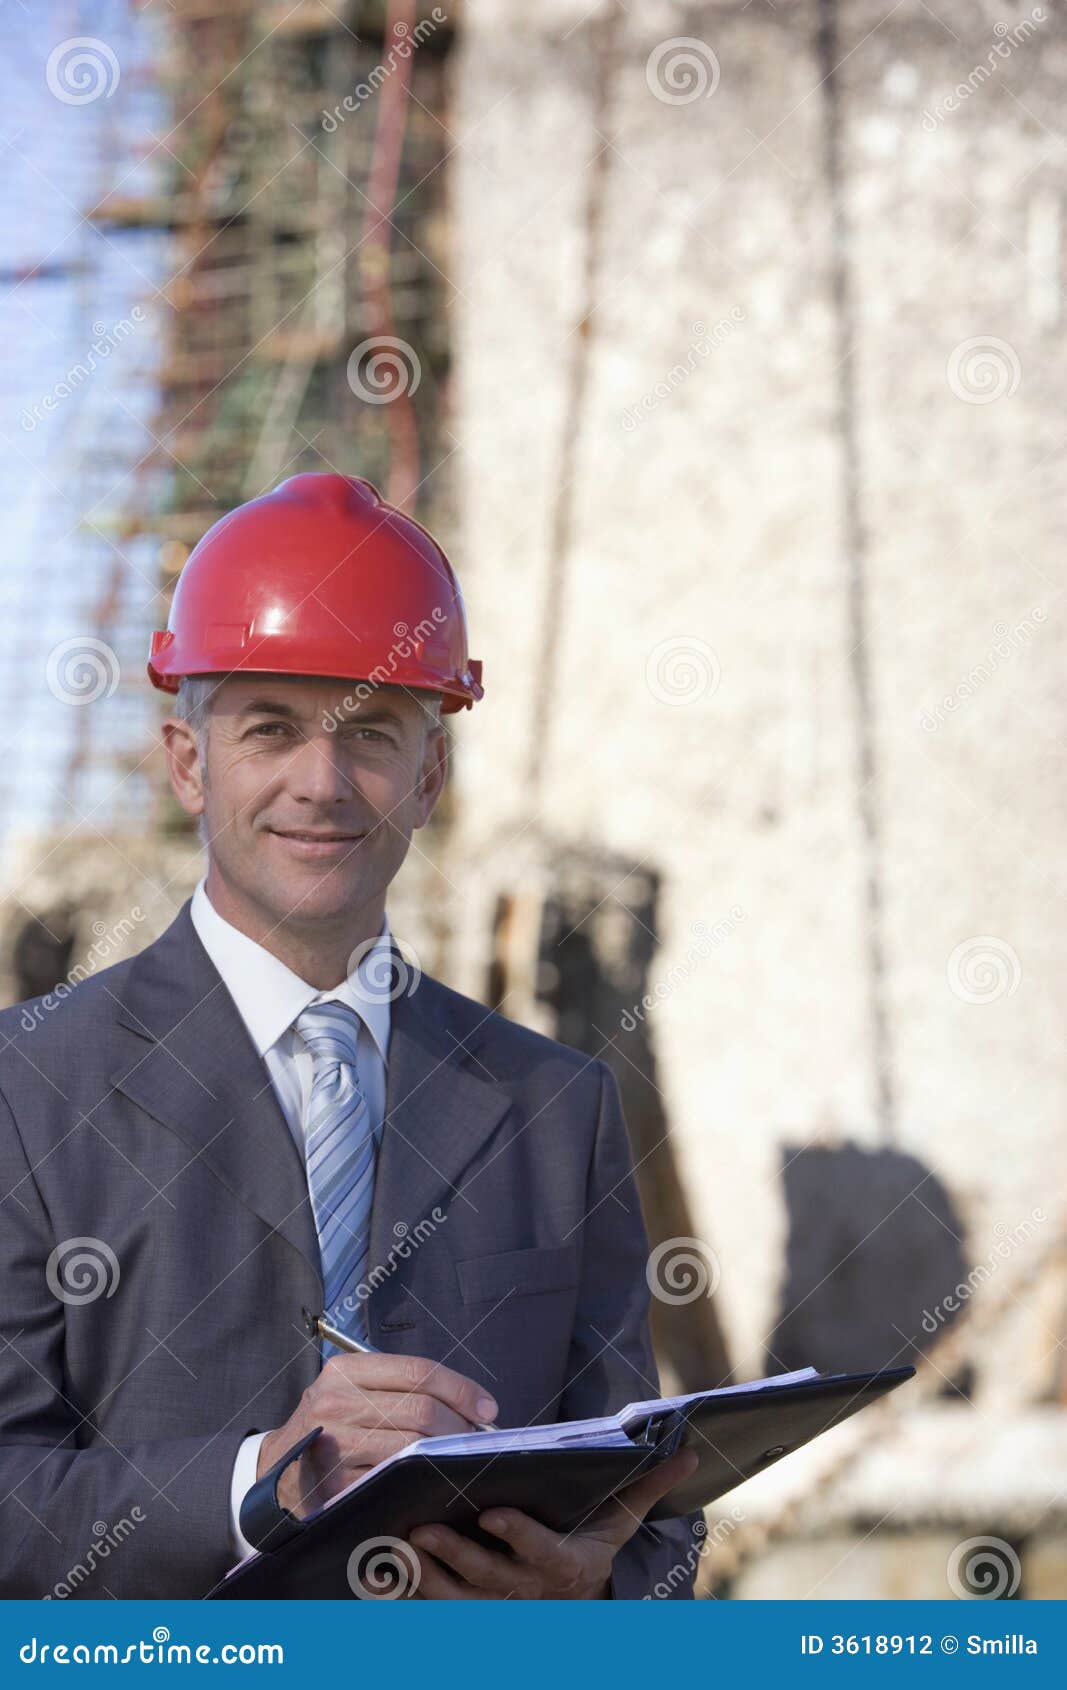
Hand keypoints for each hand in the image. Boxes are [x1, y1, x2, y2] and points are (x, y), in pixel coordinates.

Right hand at [257, 1352, 497, 1515]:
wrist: (277, 1471)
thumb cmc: (330, 1427)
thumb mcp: (351, 1391)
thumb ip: (400, 1388)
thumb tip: (471, 1403)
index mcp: (344, 1371)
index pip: (418, 1371)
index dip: (461, 1389)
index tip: (488, 1407)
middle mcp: (335, 1401)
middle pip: (420, 1410)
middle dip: (460, 1427)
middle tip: (478, 1439)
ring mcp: (333, 1444)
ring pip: (411, 1447)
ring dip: (445, 1455)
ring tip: (460, 1458)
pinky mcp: (335, 1484)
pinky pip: (393, 1480)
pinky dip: (420, 1481)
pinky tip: (433, 1482)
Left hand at [407, 1444, 698, 1598]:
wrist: (578, 1598)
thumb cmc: (596, 1543)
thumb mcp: (623, 1519)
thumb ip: (648, 1485)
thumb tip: (689, 1449)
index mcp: (565, 1564)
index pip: (540, 1551)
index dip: (517, 1535)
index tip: (493, 1512)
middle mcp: (529, 1590)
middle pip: (490, 1577)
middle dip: (457, 1555)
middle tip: (426, 1529)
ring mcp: (498, 1605)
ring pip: (459, 1597)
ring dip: (429, 1574)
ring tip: (403, 1543)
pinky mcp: (474, 1609)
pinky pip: (440, 1604)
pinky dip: (415, 1587)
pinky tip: (393, 1563)